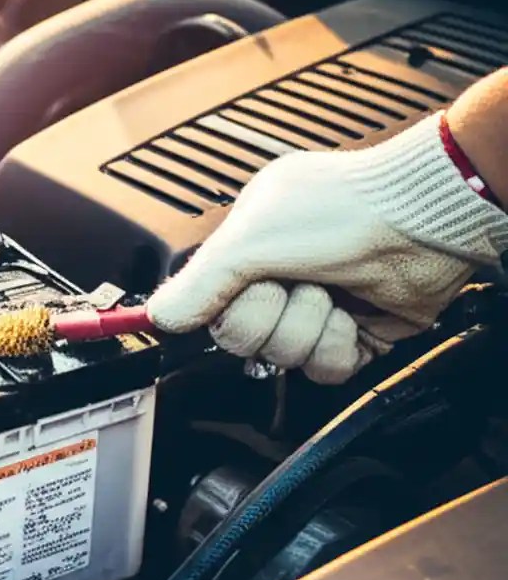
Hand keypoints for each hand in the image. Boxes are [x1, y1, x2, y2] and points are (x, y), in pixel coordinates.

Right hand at [147, 114, 507, 383]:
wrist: (422, 223)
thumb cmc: (343, 210)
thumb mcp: (250, 239)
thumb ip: (198, 284)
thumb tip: (158, 318)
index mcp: (247, 247)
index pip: (208, 304)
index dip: (224, 308)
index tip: (241, 292)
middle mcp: (279, 276)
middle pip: (244, 337)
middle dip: (273, 316)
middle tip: (293, 283)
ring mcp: (316, 307)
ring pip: (284, 357)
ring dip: (310, 328)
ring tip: (331, 291)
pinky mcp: (352, 334)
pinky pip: (323, 369)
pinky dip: (340, 346)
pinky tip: (353, 314)